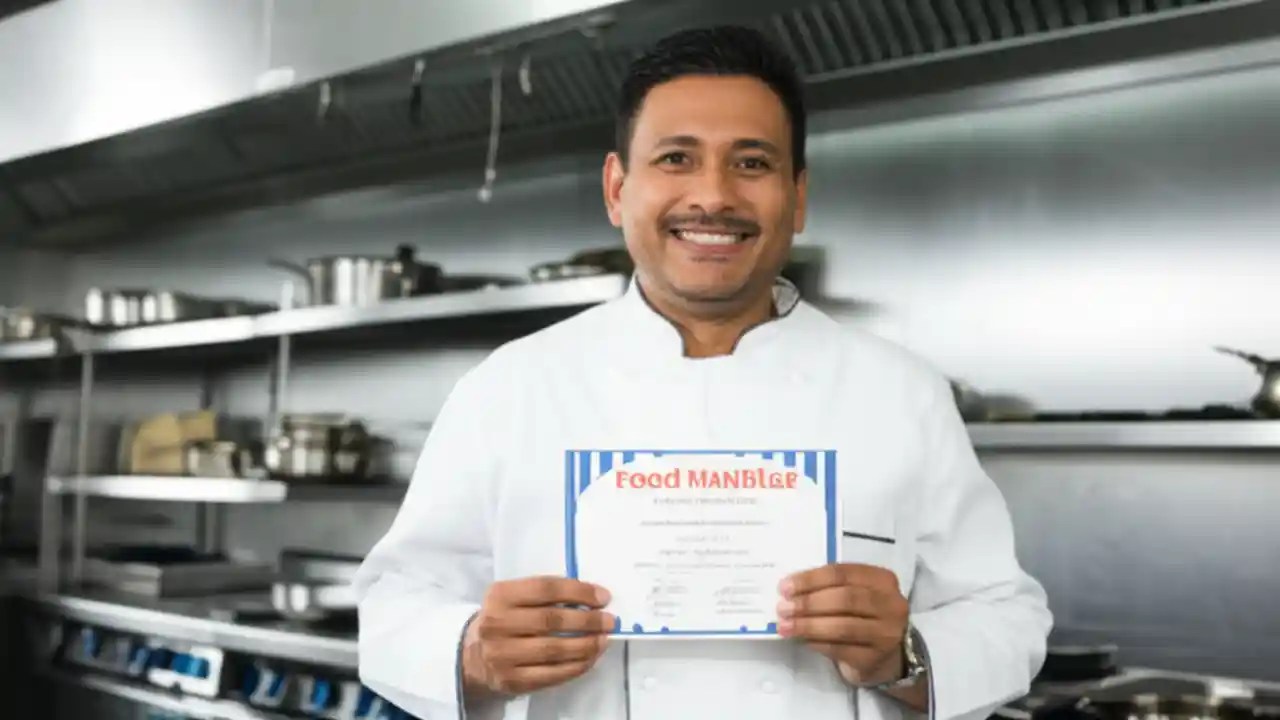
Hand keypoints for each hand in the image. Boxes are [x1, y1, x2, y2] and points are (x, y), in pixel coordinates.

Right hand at [461, 576, 614, 697]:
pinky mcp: (511, 680)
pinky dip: (577, 666)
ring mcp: (502, 655)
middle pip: (552, 620)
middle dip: (588, 620)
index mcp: (500, 595)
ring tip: (604, 639)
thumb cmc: (505, 619)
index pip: (546, 589)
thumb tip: (593, 597)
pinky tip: (590, 658)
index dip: (578, 591)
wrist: (474, 655)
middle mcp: (497, 624)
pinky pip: (552, 674)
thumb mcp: (514, 598)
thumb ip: (546, 594)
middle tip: (609, 620)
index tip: (603, 596)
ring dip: (587, 645)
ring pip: (555, 650)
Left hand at [776, 563, 908, 686]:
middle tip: (783, 608)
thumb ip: (830, 587)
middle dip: (808, 603)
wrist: (887, 655)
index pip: (842, 573)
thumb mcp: (855, 593)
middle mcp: (890, 605)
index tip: (785, 587)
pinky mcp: (874, 659)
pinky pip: (840, 649)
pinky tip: (801, 640)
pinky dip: (816, 643)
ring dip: (808, 625)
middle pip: (844, 599)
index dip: (811, 579)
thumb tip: (790, 590)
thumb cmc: (863, 615)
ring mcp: (885, 634)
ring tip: (785, 626)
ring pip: (842, 626)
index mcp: (882, 580)